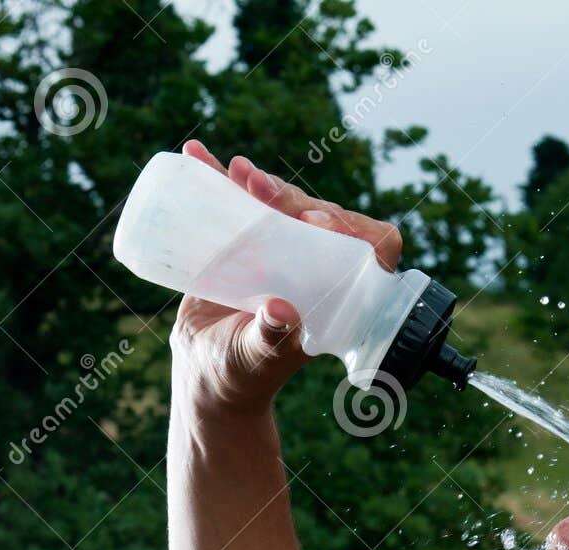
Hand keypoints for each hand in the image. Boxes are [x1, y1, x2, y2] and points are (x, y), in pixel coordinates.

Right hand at [170, 140, 404, 417]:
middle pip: (320, 216)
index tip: (317, 222)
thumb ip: (270, 339)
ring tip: (237, 171)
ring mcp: (279, 249)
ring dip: (262, 182)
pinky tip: (198, 155)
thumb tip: (282, 312)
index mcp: (337, 294)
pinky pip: (237, 201)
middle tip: (262, 190)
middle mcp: (314, 266)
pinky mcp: (244, 240)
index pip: (370, 250)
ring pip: (282, 203)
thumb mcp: (255, 359)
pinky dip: (218, 176)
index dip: (353, 228)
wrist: (205, 373)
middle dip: (295, 198)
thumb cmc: (240, 375)